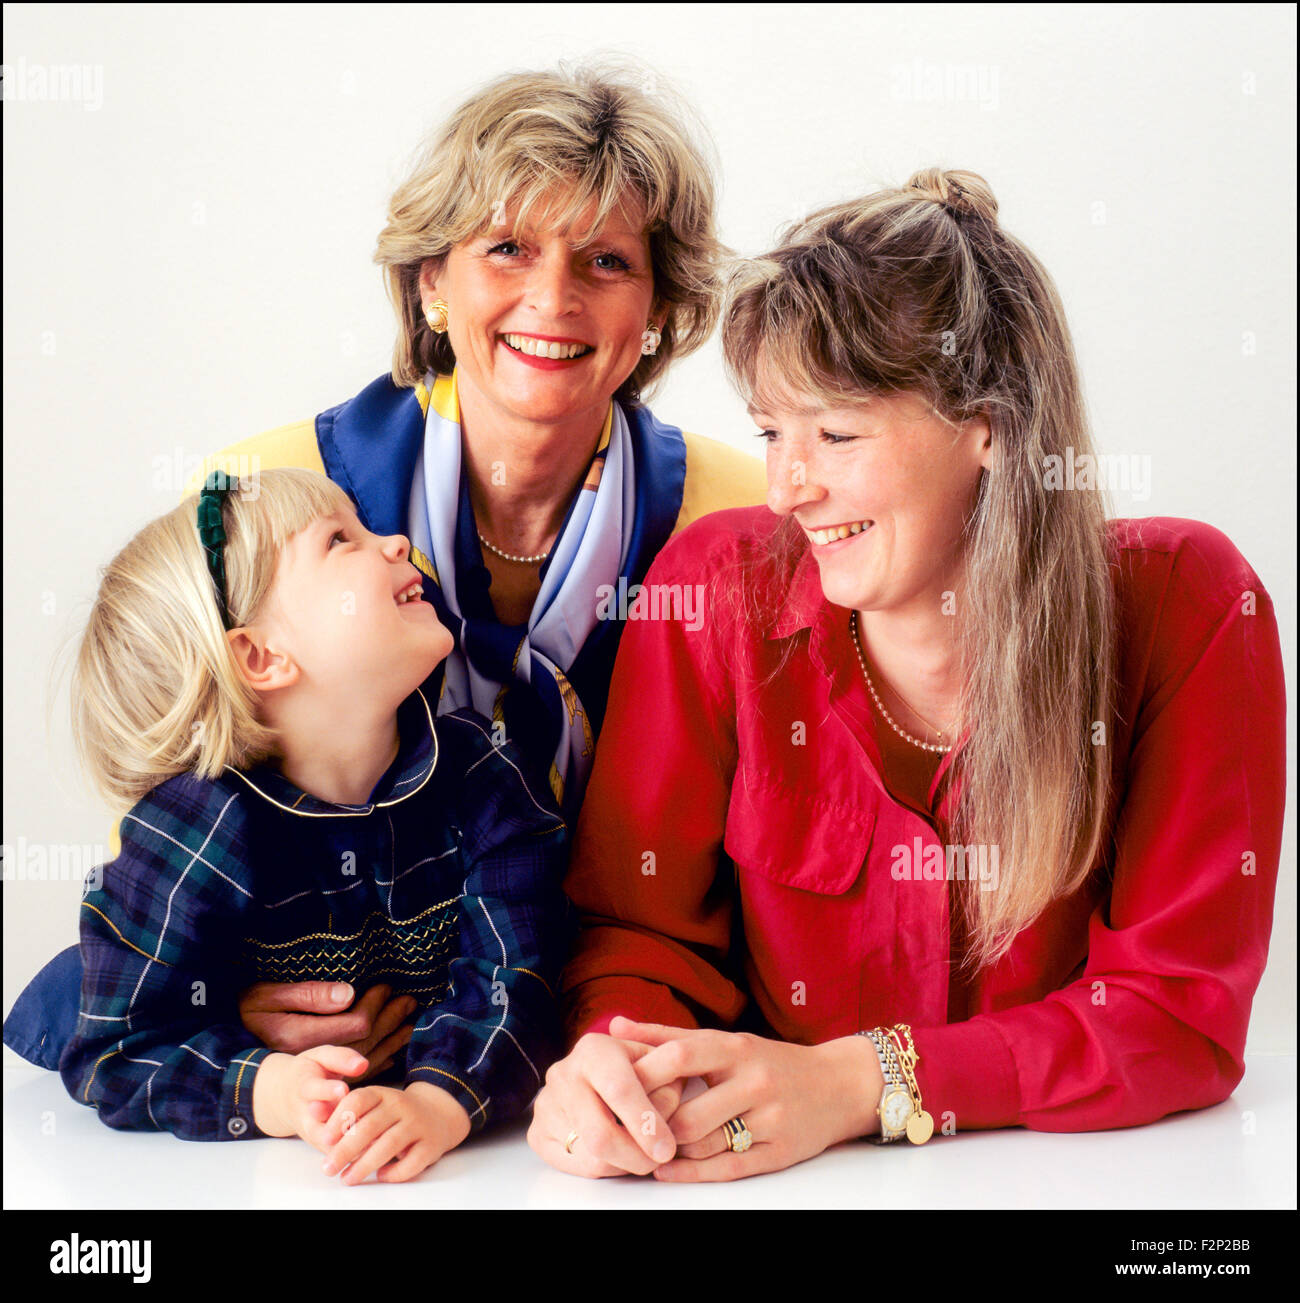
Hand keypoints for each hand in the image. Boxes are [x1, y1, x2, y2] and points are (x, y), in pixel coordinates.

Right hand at [238, 980, 416, 1076]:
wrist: (228, 1054)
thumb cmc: (247, 1014)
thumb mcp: (268, 997)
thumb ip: (307, 995)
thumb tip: (347, 994)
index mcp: (302, 1036)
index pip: (354, 1024)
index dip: (375, 1005)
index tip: (386, 987)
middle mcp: (314, 1058)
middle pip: (366, 1041)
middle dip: (390, 1019)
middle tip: (409, 1000)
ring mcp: (319, 1071)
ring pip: (368, 1058)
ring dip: (392, 1038)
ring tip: (410, 1020)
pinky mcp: (323, 1077)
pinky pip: (359, 1072)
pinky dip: (383, 1057)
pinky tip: (395, 1046)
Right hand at [251, 1044, 370, 1145]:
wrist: (283, 1096)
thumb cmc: (309, 1072)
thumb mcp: (321, 1056)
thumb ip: (341, 1058)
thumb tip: (362, 1065)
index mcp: (304, 1086)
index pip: (313, 1089)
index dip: (327, 1090)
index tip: (343, 1090)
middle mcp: (305, 1114)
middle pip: (315, 1125)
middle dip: (334, 1126)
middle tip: (353, 1125)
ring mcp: (310, 1131)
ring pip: (324, 1144)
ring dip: (343, 1147)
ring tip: (368, 1145)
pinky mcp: (318, 1143)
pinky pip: (332, 1153)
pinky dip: (348, 1155)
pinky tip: (370, 1153)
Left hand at [318, 1081, 471, 1184]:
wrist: (439, 1112)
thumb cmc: (395, 1114)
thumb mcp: (372, 1106)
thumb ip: (344, 1112)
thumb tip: (313, 1113)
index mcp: (383, 1094)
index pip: (358, 1100)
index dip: (339, 1118)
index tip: (325, 1139)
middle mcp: (401, 1106)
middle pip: (370, 1126)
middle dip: (345, 1150)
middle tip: (328, 1168)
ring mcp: (418, 1124)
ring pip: (389, 1144)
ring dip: (365, 1164)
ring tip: (347, 1178)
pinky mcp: (431, 1144)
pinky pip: (412, 1161)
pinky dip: (395, 1172)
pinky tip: (381, 1176)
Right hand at [527, 1029, 689, 1177]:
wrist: (588, 1073)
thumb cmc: (631, 1065)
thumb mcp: (653, 1057)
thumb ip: (667, 1072)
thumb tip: (676, 1092)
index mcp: (594, 1049)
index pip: (619, 1089)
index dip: (646, 1122)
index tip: (667, 1148)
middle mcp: (563, 1074)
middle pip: (600, 1134)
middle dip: (636, 1156)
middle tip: (658, 1160)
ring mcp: (546, 1105)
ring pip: (591, 1156)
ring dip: (625, 1163)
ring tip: (643, 1153)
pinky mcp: (537, 1133)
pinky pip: (576, 1166)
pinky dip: (605, 1168)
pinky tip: (620, 1154)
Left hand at [620, 1017, 882, 1181]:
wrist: (838, 1085)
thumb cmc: (769, 1061)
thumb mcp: (725, 1041)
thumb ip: (667, 1035)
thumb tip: (615, 1026)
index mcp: (736, 1047)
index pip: (679, 1055)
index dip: (643, 1074)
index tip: (616, 1087)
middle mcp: (753, 1080)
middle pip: (687, 1114)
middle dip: (654, 1126)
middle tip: (626, 1129)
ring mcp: (769, 1118)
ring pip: (703, 1144)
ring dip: (671, 1150)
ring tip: (649, 1147)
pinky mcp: (779, 1151)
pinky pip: (727, 1168)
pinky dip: (691, 1173)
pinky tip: (667, 1170)